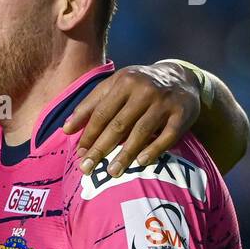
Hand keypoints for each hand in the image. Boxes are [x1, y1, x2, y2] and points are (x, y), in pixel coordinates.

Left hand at [64, 61, 198, 175]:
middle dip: (101, 148)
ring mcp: (165, 101)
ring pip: (141, 132)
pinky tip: (141, 162)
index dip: (89, 134)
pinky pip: (168, 135)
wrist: (181, 76)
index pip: (101, 113)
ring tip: (112, 172)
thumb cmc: (138, 86)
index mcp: (124, 81)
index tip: (80, 154)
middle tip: (88, 168)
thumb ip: (90, 105)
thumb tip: (66, 129)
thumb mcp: (114, 86)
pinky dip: (154, 149)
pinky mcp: (183, 113)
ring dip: (125, 154)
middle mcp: (144, 89)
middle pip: (118, 124)